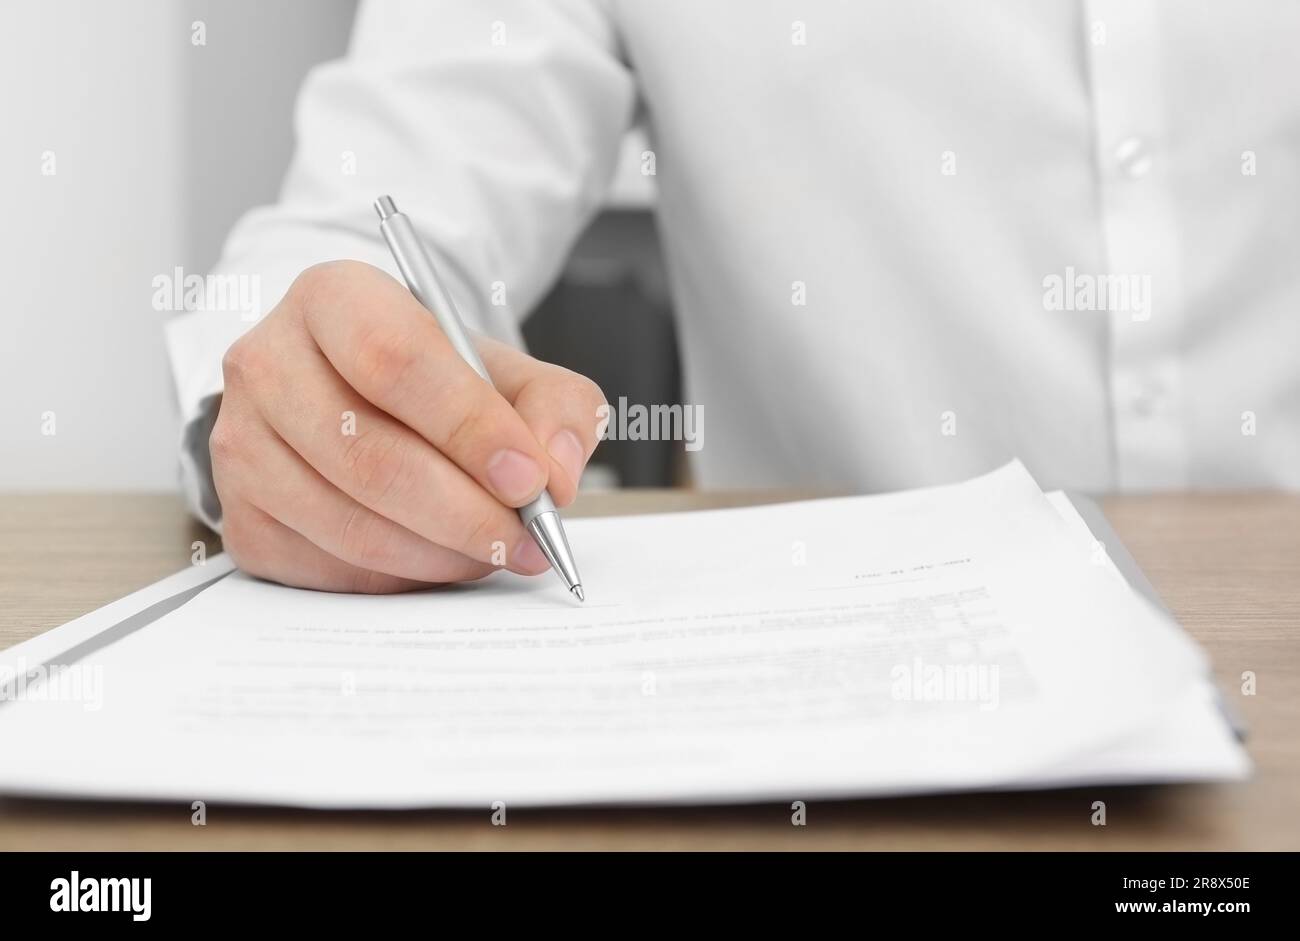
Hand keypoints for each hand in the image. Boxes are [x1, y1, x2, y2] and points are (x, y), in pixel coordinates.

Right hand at [209, 260, 604, 591]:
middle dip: (464, 511)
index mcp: (333, 298)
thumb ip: (555, 407)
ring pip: (348, 523)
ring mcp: (241, 444)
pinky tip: (441, 558)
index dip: (468, 427)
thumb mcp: (510, 371)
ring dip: (439, 553)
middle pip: (367, 454)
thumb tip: (557, 471)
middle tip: (525, 538)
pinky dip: (400, 579)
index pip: (394, 360)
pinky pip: (328, 568)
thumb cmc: (438, 385)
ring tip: (495, 551)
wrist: (362, 405)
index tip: (529, 478)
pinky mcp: (240, 517)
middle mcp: (266, 362)